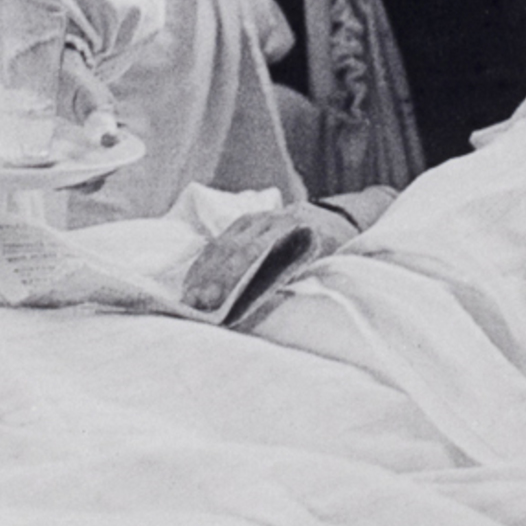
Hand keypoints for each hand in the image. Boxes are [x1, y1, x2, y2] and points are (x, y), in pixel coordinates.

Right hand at [179, 203, 356, 312]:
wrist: (336, 220)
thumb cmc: (335, 251)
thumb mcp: (331, 264)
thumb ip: (307, 279)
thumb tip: (280, 306)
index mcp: (298, 229)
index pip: (257, 252)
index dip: (234, 276)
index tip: (217, 299)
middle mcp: (274, 220)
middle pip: (236, 248)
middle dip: (214, 278)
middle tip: (195, 304)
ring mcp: (258, 218)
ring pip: (224, 243)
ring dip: (204, 272)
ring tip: (188, 299)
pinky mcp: (246, 222)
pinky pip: (221, 241)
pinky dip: (206, 262)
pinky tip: (193, 282)